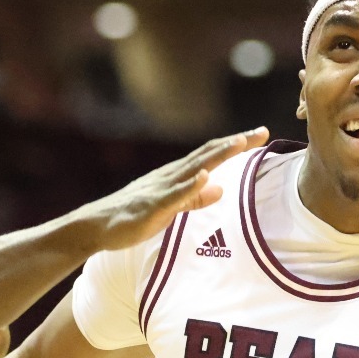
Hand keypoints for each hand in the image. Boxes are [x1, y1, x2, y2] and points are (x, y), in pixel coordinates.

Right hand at [78, 128, 267, 251]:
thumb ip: (194, 198)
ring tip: (240, 142)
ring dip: (217, 155)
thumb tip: (219, 188)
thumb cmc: (133, 216)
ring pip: (194, 168)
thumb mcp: (171, 207)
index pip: (210, 155)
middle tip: (261, 132)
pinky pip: (174, 195)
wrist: (97, 226)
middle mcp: (170, 176)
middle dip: (235, 143)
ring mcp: (161, 189)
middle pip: (207, 154)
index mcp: (176, 176)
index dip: (235, 145)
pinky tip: (205, 176)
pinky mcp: (152, 207)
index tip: (260, 135)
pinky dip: (190, 185)